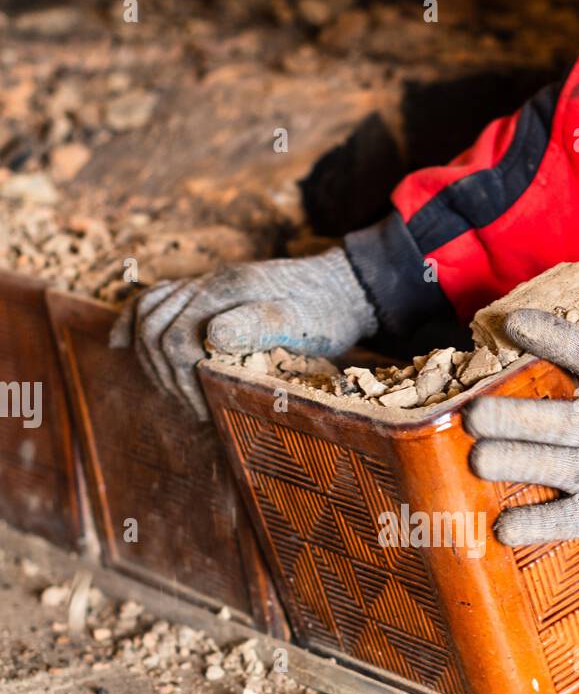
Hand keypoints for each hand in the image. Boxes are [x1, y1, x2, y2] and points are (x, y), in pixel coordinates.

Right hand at [109, 247, 376, 419]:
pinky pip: (155, 301)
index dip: (183, 381)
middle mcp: (208, 284)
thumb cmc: (327, 312)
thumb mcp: (304, 323)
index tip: (205, 409)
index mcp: (225, 293)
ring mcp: (204, 286)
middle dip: (166, 375)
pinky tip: (118, 344)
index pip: (175, 339)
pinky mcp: (206, 293)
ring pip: (148, 315)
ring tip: (174, 391)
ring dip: (149, 356)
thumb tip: (211, 335)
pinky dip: (131, 323)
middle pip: (154, 329)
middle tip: (195, 408)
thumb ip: (262, 324)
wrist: (344, 286)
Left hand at [466, 261, 578, 553]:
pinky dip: (534, 525)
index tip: (512, 322)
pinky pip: (567, 522)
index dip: (550, 336)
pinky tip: (502, 525)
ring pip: (551, 468)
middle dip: (508, 416)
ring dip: (510, 463)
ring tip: (476, 459)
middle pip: (555, 420)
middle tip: (472, 412)